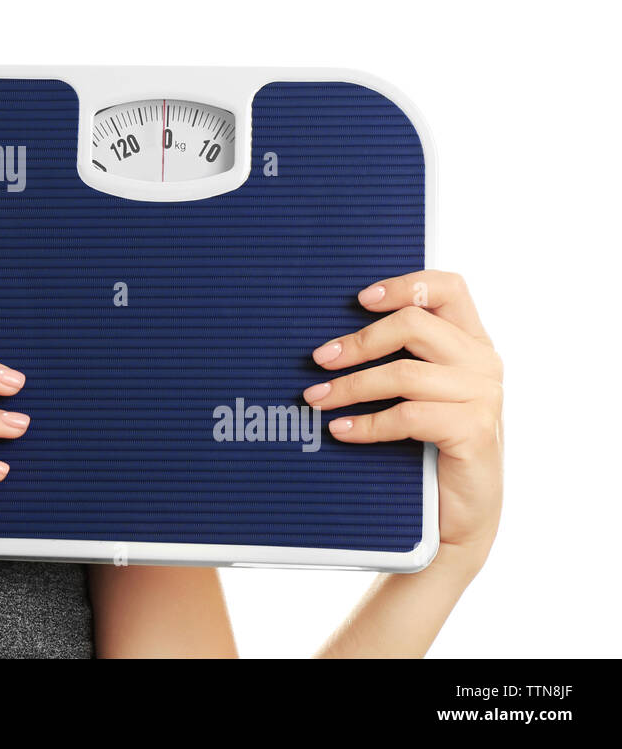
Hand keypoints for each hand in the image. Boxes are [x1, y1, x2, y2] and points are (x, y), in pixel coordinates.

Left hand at [302, 270, 503, 575]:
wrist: (461, 514)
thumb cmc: (430, 445)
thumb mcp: (420, 391)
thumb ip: (401, 356)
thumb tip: (333, 337)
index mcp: (472, 341)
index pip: (448, 288)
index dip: (403, 285)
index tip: (359, 299)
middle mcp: (482, 362)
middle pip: (414, 325)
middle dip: (358, 341)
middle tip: (318, 359)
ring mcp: (482, 396)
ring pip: (403, 374)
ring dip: (350, 386)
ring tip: (316, 399)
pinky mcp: (473, 431)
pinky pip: (406, 417)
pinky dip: (366, 423)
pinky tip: (340, 430)